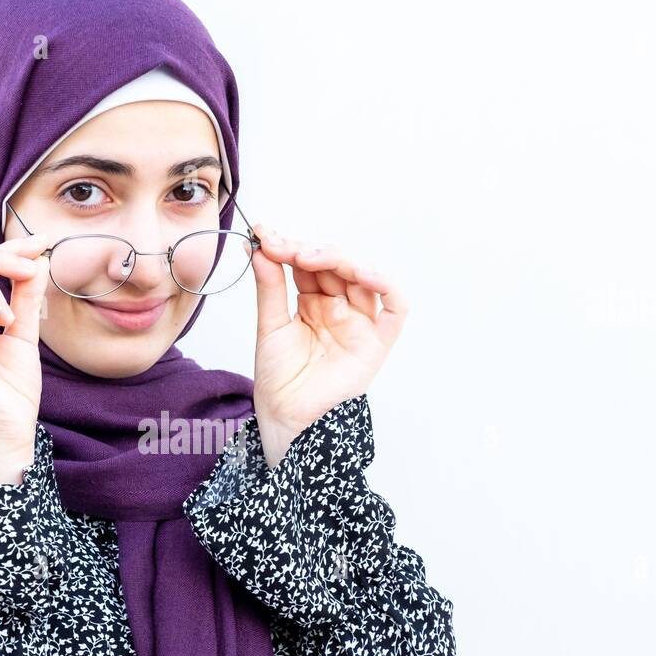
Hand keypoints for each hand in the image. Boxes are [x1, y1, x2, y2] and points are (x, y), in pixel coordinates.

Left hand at [246, 224, 407, 468]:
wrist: (287, 420)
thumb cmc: (279, 381)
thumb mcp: (269, 326)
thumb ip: (269, 287)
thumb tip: (259, 246)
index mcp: (313, 305)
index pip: (307, 265)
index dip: (289, 247)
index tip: (265, 235)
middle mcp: (339, 310)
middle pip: (335, 267)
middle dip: (308, 251)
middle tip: (282, 246)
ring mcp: (360, 324)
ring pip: (363, 279)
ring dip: (340, 260)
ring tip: (309, 257)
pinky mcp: (377, 342)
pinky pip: (396, 307)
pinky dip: (386, 285)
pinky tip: (362, 273)